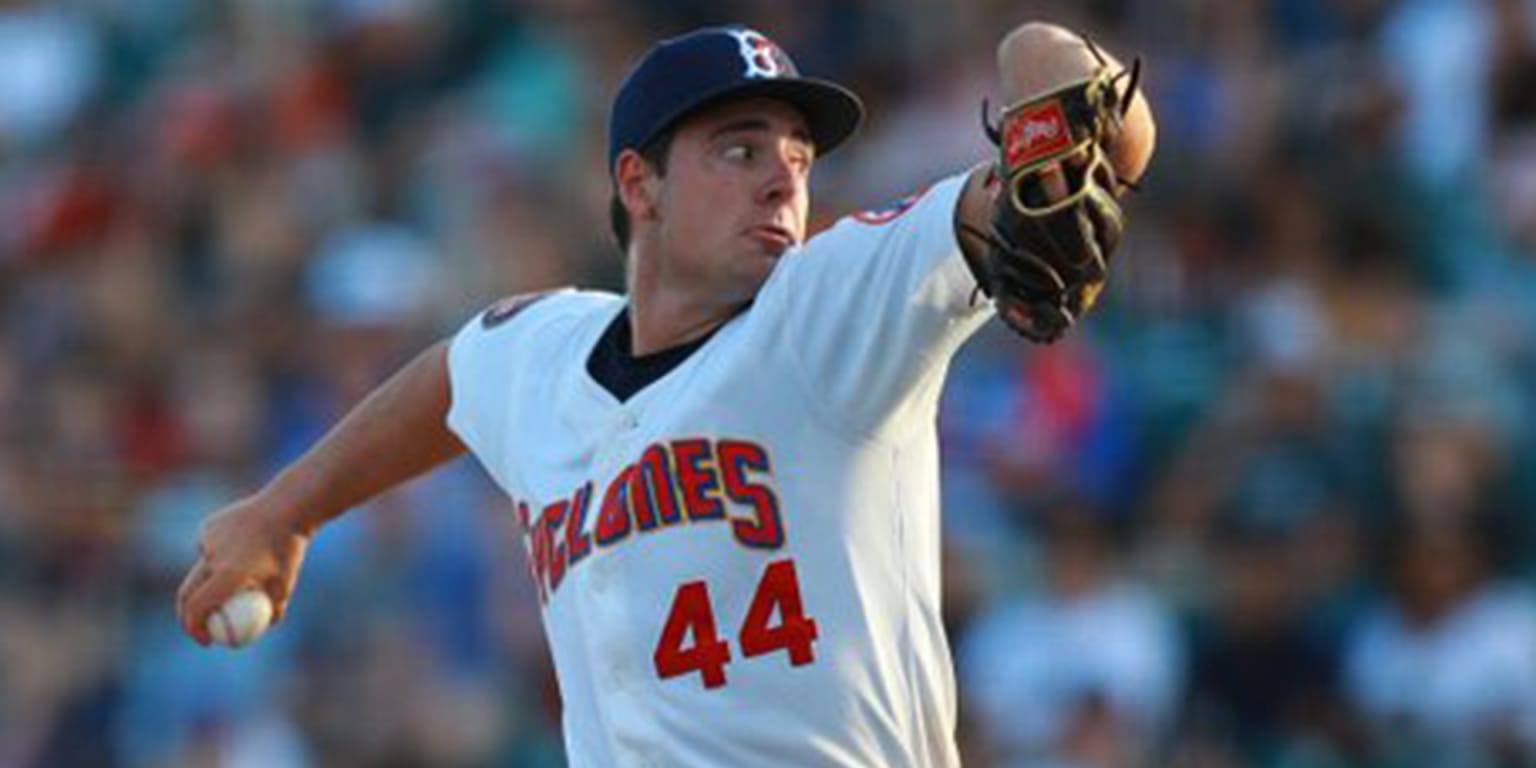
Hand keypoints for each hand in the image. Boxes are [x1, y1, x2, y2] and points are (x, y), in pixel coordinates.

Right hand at [176, 493, 311, 645]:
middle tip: (200, 625)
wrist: (287, 508)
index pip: (198, 608)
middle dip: (187, 615)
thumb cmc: (289, 549)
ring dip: (211, 579)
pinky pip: (207, 550)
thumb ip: (273, 610)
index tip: (206, 641)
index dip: (195, 629)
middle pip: (187, 593)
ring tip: (246, 562)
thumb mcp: (286, 585)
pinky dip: (218, 556)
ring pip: (200, 570)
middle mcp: (213, 557)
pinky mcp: (206, 528)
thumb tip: (262, 628)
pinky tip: (242, 543)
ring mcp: (207, 540)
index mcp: (230, 573)